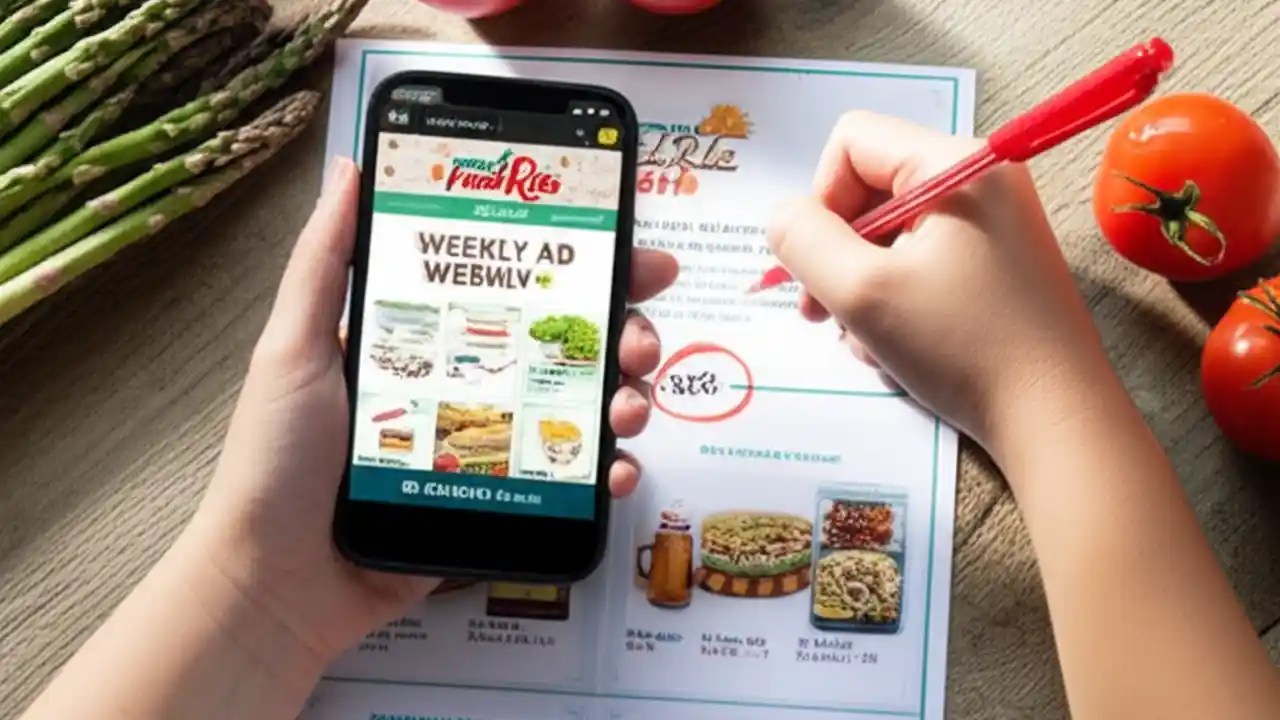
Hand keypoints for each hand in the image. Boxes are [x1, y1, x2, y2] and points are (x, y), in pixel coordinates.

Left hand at [186, 158, 677, 664]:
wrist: (279, 581)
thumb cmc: (277, 461)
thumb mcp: (293, 347)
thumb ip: (325, 261)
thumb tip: (351, 169)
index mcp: (430, 336)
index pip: (519, 284)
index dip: (583, 264)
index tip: (632, 251)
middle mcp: (469, 383)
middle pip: (569, 343)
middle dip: (623, 332)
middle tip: (637, 342)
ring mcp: (490, 444)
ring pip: (583, 406)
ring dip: (626, 396)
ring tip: (629, 405)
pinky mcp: (501, 502)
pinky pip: (571, 478)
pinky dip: (608, 470)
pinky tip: (615, 468)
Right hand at [767, 112, 1107, 452]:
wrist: (1054, 419)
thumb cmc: (965, 348)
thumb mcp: (862, 292)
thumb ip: (803, 241)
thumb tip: (782, 216)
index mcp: (955, 164)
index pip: (853, 141)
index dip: (819, 199)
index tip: (818, 264)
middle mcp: (980, 181)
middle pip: (869, 189)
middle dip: (836, 253)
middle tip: (822, 314)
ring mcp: (992, 225)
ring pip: (888, 235)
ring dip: (862, 288)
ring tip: (871, 341)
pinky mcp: (994, 267)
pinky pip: (919, 263)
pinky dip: (896, 303)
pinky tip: (900, 349)